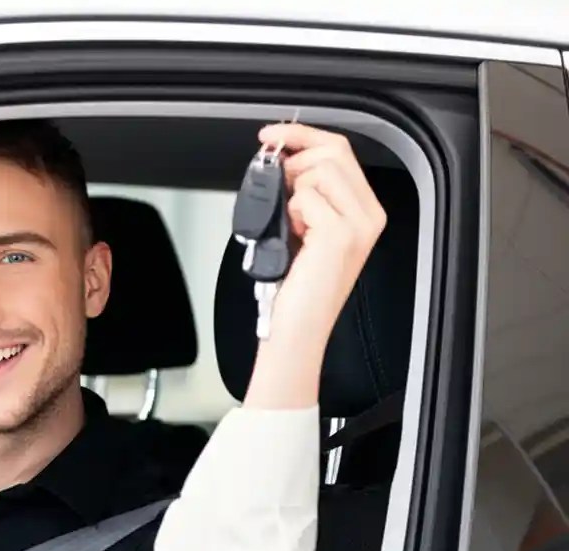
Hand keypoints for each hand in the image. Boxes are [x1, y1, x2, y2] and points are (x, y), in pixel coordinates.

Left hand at [243, 123, 386, 408]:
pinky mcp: (340, 235)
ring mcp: (358, 224)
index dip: (302, 135)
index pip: (339, 150)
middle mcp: (369, 214)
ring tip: (294, 226)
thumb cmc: (296, 284)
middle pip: (331, 152)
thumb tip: (282, 157)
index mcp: (365, 209)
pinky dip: (290, 213)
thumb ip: (305, 191)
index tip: (272, 135)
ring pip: (318, 171)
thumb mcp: (303, 227)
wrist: (296, 326)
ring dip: (293, 194)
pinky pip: (304, 198)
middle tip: (280, 191)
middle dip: (294, 163)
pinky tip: (295, 238)